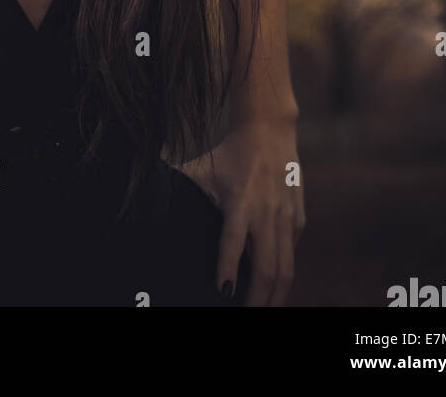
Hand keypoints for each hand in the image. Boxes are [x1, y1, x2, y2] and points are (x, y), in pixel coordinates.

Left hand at [171, 118, 304, 306]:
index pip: (233, 241)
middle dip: (257, 299)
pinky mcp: (299, 220)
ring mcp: (287, 217)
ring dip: (275, 297)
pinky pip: (292, 255)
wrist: (269, 129)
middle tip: (246, 316)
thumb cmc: (230, 153)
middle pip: (267, 268)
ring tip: (263, 312)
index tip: (223, 292)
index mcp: (240, 200)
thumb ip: (179, 185)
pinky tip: (273, 291)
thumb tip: (146, 193)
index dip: (228, 268)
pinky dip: (283, 277)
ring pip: (286, 269)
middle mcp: (266, 212)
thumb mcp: (203, 168)